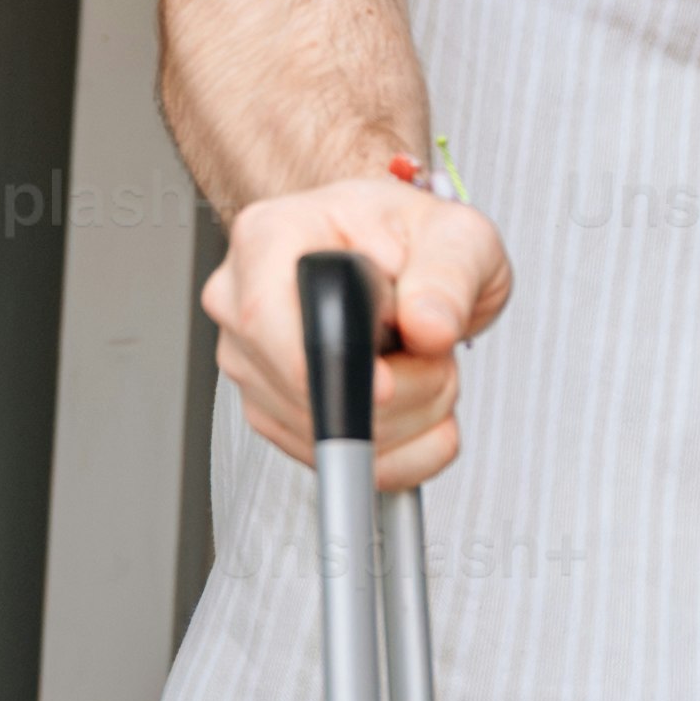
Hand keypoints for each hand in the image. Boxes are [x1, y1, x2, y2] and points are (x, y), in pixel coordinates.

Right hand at [201, 167, 505, 487]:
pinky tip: (416, 405)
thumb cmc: (406, 236)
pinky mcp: (274, 414)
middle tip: (432, 347)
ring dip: (407, 419)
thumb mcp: (454, 234)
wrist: (393, 257)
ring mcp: (254, 364)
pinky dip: (399, 452)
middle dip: (399, 394)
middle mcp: (245, 302)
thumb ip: (449, 274)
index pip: (267, 319)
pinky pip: (339, 466)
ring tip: (419, 361)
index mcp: (271, 238)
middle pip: (305, 392)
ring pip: (326, 438)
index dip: (332, 366)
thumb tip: (428, 326)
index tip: (387, 383)